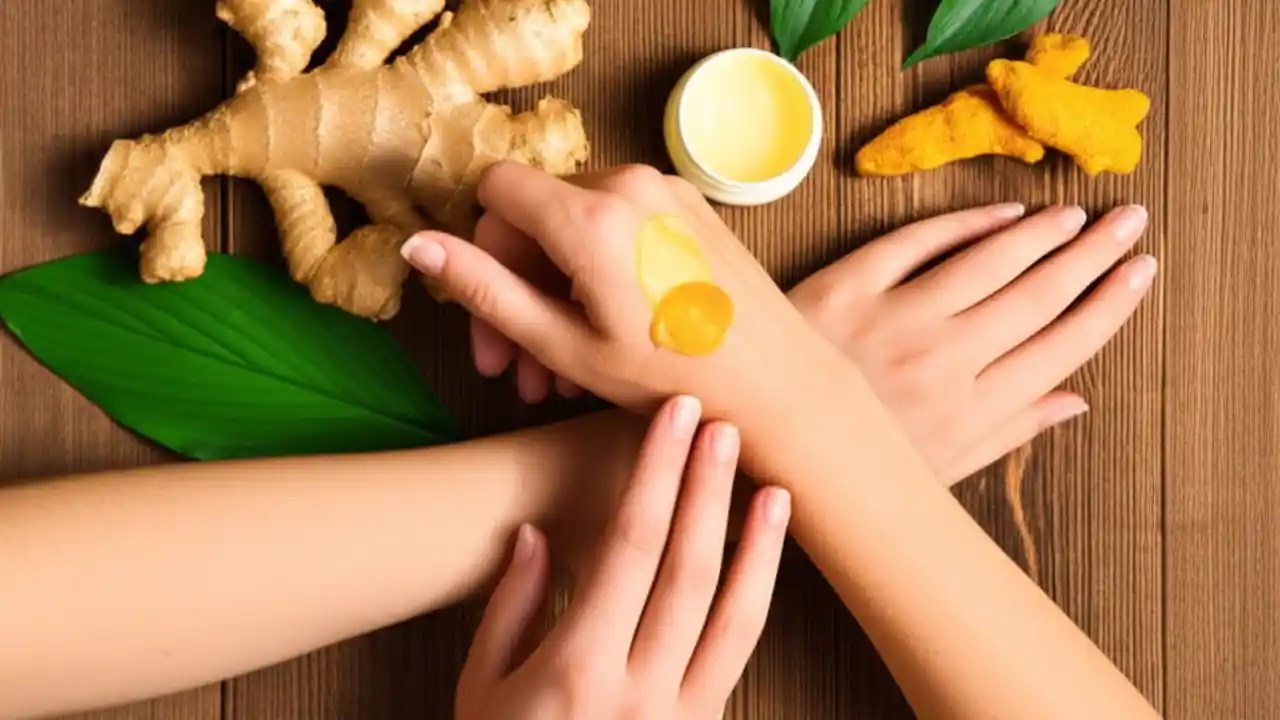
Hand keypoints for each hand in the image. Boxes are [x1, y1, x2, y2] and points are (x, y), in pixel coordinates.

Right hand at [402, 162, 830, 416]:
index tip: (490, 318)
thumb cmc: (672, 378)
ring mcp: (665, 191)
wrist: (777, 384)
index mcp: (589, 215)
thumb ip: (485, 290)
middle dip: (515, 289)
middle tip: (514, 367)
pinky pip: (620, 225)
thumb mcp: (563, 344)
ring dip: (554, 292)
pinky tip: (601, 339)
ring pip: (576, 224)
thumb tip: (417, 247)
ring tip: (558, 372)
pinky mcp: (689, 206)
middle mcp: (627, 184)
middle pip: (535, 214)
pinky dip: (597, 274)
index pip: (494, 192)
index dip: (478, 252)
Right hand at [455, 397, 790, 719]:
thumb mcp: (479, 689)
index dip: (657, 474)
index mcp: (577, 668)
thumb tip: (537, 534)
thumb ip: (511, 607)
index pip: (630, 546)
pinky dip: (757, 600)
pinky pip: (738, 656)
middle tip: (720, 421)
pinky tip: (764, 559)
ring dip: (755, 544)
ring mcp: (680, 716)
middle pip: (687, 566)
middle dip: (706, 487)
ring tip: (771, 485)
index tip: (673, 419)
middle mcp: (640, 690)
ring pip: (734, 615)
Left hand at [788, 203, 1154, 480]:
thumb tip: (1076, 402)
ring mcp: (891, 320)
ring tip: (1077, 214)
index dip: (1108, 305)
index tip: (1139, 272)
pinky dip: (967, 222)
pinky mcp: (844, 286)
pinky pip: (918, 239)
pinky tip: (1003, 213)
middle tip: (1129, 220)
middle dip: (1093, 254)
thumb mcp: (934, 472)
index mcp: (967, 413)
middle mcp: (939, 362)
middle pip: (1039, 294)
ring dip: (1042, 233)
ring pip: (990, 261)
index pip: (1061, 347)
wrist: (751, 439)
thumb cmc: (845, 464)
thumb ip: (1006, 432)